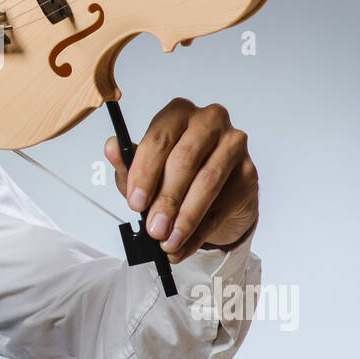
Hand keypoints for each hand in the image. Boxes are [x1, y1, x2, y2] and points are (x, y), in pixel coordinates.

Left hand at [104, 98, 257, 263]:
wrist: (215, 189)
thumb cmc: (176, 172)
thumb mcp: (147, 169)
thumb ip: (128, 162)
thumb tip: (111, 148)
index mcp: (178, 113)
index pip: (159, 139)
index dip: (145, 173)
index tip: (135, 202)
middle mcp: (208, 120)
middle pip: (185, 160)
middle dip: (166, 199)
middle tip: (154, 228)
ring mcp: (233, 144)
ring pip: (207, 183)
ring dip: (185, 218)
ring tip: (168, 242)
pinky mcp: (248, 171)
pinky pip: (222, 206)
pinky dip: (199, 231)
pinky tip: (184, 245)